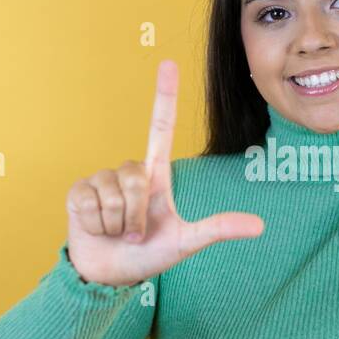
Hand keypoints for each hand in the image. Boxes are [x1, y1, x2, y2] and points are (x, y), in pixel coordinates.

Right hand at [65, 59, 264, 286]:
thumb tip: (261, 227)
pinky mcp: (78, 192)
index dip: (165, 96)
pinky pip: (90, 203)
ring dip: (117, 224)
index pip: (161, 127)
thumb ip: (218, 230)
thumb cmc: (149, 255)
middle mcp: (129, 171)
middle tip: (136, 235)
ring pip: (112, 195)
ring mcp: (102, 179)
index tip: (168, 63)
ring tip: (117, 233)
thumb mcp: (186, 242)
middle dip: (137, 217)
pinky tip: (96, 229)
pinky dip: (97, 224)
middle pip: (136, 181)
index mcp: (156, 175)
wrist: (110, 275)